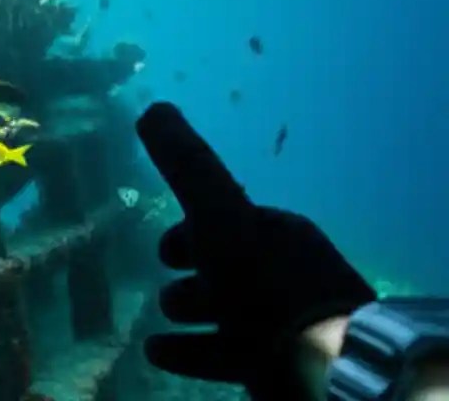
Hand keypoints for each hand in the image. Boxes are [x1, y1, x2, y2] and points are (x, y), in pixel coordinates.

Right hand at [135, 103, 375, 398]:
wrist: (317, 360)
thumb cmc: (266, 282)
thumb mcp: (218, 213)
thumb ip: (186, 164)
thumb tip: (153, 107)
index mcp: (276, 233)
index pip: (225, 222)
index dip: (190, 230)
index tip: (166, 248)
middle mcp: (282, 274)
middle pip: (223, 265)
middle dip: (191, 271)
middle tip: (169, 281)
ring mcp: (278, 322)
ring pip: (220, 310)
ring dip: (187, 309)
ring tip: (163, 320)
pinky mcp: (270, 363)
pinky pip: (217, 353)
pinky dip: (187, 350)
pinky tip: (158, 351)